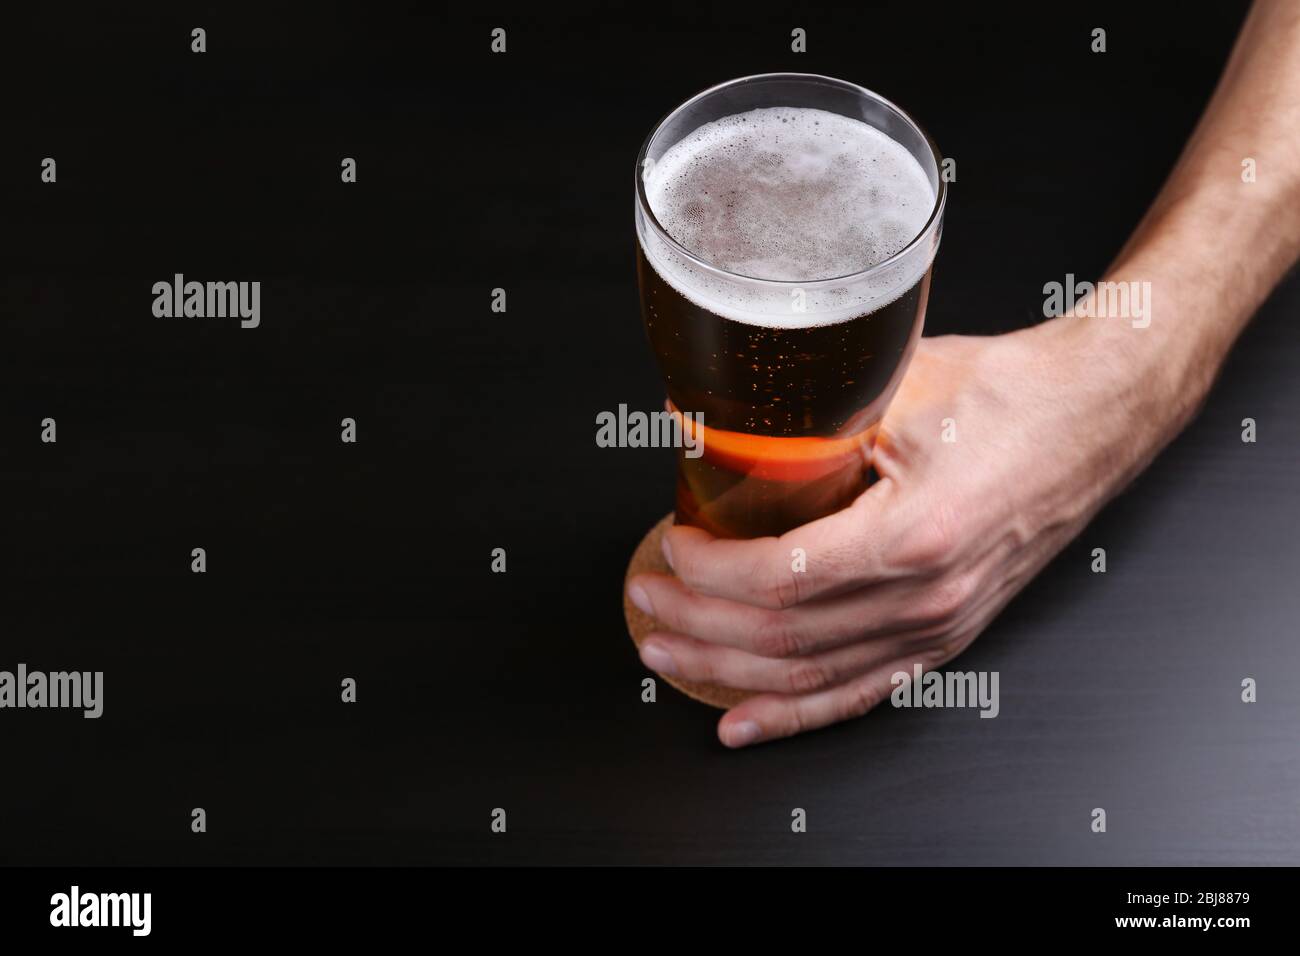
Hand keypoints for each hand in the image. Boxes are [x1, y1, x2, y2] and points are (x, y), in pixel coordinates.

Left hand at [627, 324, 1159, 746]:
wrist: (1094, 413)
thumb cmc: (1011, 394)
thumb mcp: (898, 388)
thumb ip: (811, 421)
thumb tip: (724, 430)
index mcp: (912, 536)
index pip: (776, 580)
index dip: (708, 573)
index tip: (673, 549)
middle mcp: (927, 597)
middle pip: (782, 637)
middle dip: (697, 625)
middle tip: (647, 602)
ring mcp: (939, 624)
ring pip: (811, 674)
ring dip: (728, 671)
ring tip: (668, 656)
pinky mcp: (946, 633)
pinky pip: (860, 691)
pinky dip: (796, 714)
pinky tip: (745, 722)